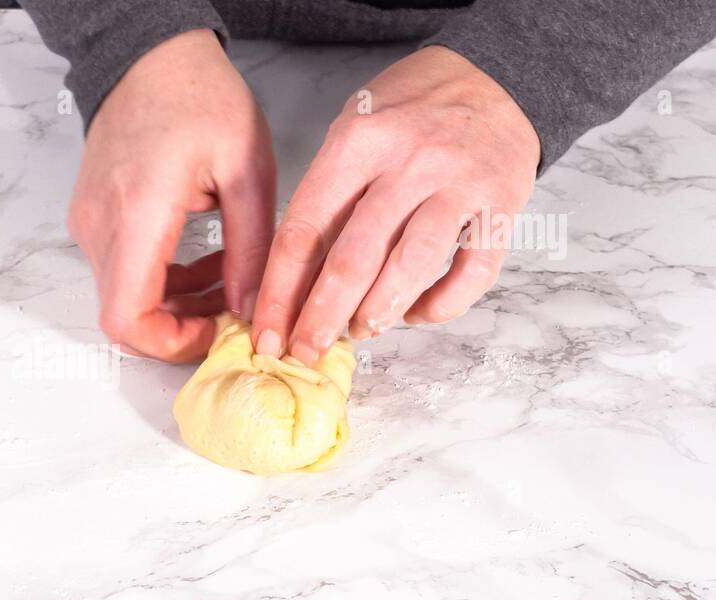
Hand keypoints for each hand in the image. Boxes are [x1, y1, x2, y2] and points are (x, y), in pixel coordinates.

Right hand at [69, 29, 274, 362]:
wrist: (148, 57)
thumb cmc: (197, 96)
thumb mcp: (247, 169)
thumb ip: (251, 247)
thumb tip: (251, 309)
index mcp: (138, 213)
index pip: (128, 317)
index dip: (171, 344)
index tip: (216, 333)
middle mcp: (101, 226)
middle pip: (125, 318)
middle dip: (182, 328)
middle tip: (233, 310)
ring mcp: (89, 225)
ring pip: (123, 299)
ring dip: (175, 306)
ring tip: (228, 281)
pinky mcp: (90, 221)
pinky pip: (120, 274)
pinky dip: (161, 283)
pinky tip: (203, 262)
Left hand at [250, 45, 540, 364]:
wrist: (492, 77)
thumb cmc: (406, 116)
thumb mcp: (351, 136)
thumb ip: (325, 203)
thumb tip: (289, 289)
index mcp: (355, 144)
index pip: (303, 232)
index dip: (280, 294)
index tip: (266, 334)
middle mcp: (407, 162)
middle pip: (352, 258)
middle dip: (321, 318)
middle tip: (306, 352)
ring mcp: (458, 182)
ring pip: (411, 266)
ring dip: (379, 312)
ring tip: (360, 332)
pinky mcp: (502, 203)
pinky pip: (473, 271)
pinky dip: (442, 305)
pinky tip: (417, 315)